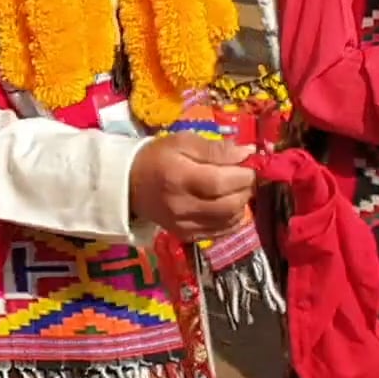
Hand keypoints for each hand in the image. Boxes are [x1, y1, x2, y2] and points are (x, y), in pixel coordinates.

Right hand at [128, 132, 256, 241]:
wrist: (129, 184)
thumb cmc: (157, 157)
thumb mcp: (182, 142)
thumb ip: (215, 148)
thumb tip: (247, 152)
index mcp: (179, 178)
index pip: (221, 182)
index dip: (243, 175)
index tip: (249, 165)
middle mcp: (182, 206)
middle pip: (229, 205)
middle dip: (246, 189)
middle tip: (245, 176)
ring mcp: (184, 224)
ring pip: (229, 220)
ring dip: (241, 204)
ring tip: (236, 189)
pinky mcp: (186, 235)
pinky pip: (221, 232)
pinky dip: (233, 219)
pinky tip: (229, 206)